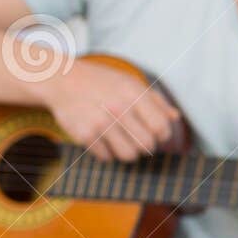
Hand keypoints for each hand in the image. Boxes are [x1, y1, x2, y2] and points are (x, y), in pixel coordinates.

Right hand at [41, 60, 180, 161]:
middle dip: (146, 146)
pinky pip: (106, 157)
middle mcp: (118, 108)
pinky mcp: (84, 134)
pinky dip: (107, 152)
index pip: (161, 127)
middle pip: (146, 145)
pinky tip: (102, 139)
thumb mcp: (130, 82)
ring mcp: (100, 122)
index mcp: (133, 93)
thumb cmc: (100, 81)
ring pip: (128, 156)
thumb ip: (155, 100)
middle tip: (138, 138)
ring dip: (128, 152)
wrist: (62, 80)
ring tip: (121, 140)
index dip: (162, 135)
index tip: (156, 133)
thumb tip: (175, 117)